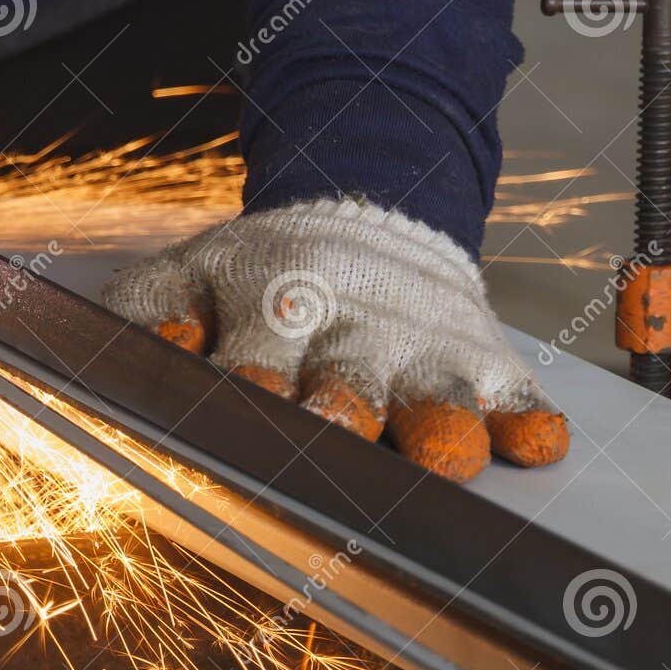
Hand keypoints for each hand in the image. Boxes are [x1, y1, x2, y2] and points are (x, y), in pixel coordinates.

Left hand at [101, 199, 569, 482]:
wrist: (363, 215)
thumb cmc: (259, 273)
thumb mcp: (186, 276)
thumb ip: (142, 316)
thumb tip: (135, 355)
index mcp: (269, 316)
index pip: (254, 363)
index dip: (247, 388)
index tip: (238, 408)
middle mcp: (348, 338)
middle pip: (347, 386)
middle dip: (340, 413)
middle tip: (335, 434)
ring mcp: (420, 353)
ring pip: (432, 396)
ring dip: (437, 425)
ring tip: (443, 454)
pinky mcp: (483, 362)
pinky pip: (514, 395)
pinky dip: (527, 421)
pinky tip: (535, 443)